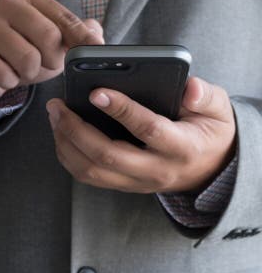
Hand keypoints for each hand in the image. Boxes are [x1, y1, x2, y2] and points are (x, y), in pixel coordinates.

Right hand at [0, 0, 103, 108]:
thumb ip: (75, 32)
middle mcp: (3, 2)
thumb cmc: (18, 49)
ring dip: (30, 73)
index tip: (97, 48)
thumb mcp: (49, 39)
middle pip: (48, 36)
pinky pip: (5, 75)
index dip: (82, 37)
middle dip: (53, 59)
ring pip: (28, 58)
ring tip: (20, 68)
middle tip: (46, 64)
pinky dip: (9, 81)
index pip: (63, 17)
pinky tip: (2, 73)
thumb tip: (96, 33)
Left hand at [47, 76, 236, 193]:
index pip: (147, 128)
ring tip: (54, 114)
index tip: (96, 92)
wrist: (211, 169)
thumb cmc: (208, 131)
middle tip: (57, 104)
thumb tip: (189, 87)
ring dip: (65, 142)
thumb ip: (205, 95)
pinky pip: (87, 176)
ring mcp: (137, 182)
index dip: (120, 110)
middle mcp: (156, 170)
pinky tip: (60, 131)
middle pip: (107, 156)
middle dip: (75, 129)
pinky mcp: (123, 185)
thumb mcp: (218, 109)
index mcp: (181, 147)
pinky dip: (68, 155)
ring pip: (91, 171)